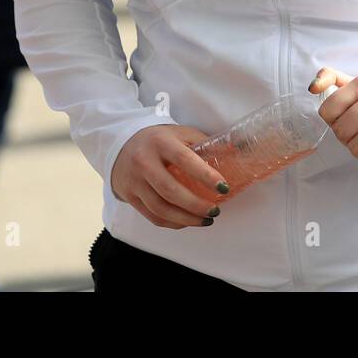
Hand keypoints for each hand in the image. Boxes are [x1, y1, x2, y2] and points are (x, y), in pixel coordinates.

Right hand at [111, 125, 225, 228]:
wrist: (121, 145)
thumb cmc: (159, 140)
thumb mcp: (180, 134)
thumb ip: (205, 144)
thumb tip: (237, 151)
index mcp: (160, 142)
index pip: (184, 160)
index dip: (205, 175)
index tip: (223, 187)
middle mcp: (144, 162)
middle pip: (170, 190)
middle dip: (196, 205)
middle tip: (215, 210)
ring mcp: (134, 181)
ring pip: (160, 208)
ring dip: (186, 218)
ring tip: (206, 219)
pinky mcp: (129, 196)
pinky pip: (152, 216)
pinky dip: (172, 222)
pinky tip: (187, 221)